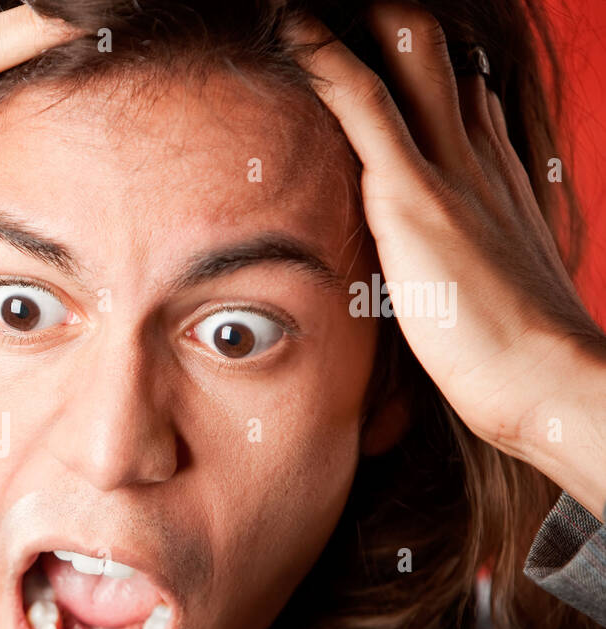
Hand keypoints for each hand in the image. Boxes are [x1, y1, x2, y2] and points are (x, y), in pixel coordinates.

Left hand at [286, 2, 605, 516]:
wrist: (544, 379)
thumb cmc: (507, 351)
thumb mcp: (478, 288)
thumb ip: (448, 264)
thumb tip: (414, 269)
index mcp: (492, 175)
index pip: (455, 96)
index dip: (414, 71)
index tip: (372, 51)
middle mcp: (476, 155)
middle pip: (434, 59)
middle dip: (392, 28)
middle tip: (344, 14)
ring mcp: (449, 169)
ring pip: (406, 60)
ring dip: (357, 28)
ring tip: (305, 9)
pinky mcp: (416, 194)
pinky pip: (366, 104)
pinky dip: (327, 62)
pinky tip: (295, 31)